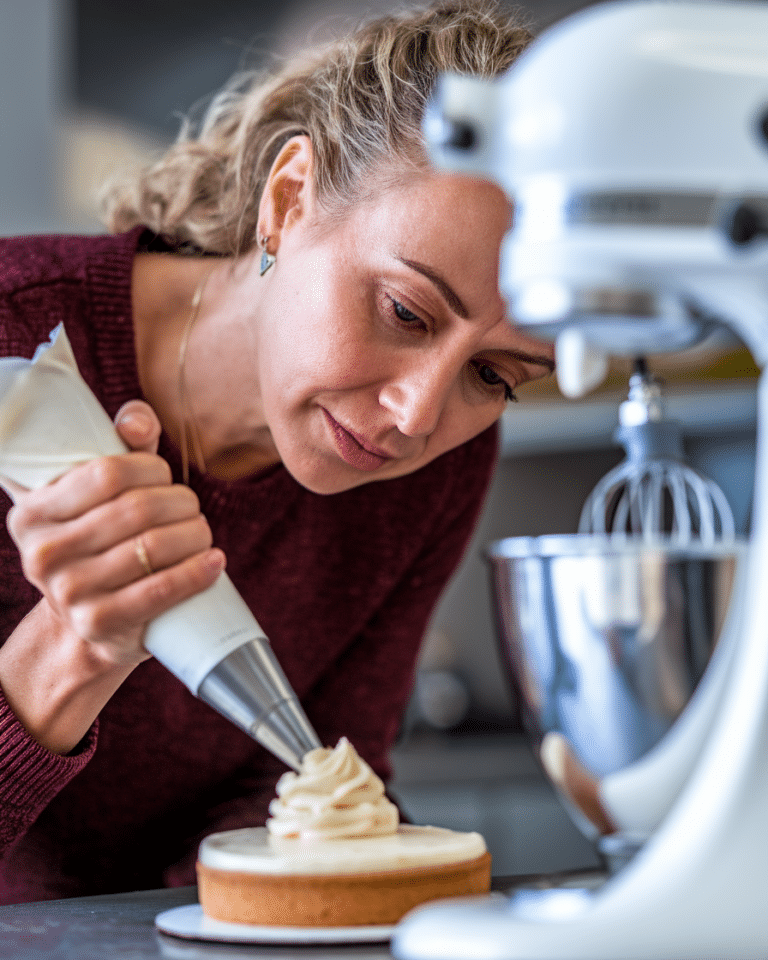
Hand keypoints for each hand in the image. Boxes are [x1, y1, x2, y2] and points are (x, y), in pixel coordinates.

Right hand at [4, 400, 224, 668]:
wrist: (90, 622)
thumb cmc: (103, 541)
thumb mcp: (99, 495)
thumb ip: (120, 447)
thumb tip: (137, 423)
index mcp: (33, 511)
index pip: (107, 472)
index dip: (151, 469)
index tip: (165, 477)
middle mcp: (42, 552)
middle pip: (136, 509)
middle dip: (180, 503)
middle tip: (191, 508)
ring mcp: (67, 592)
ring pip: (152, 548)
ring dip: (194, 535)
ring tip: (203, 533)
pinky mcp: (97, 624)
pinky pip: (159, 590)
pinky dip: (196, 573)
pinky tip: (214, 562)